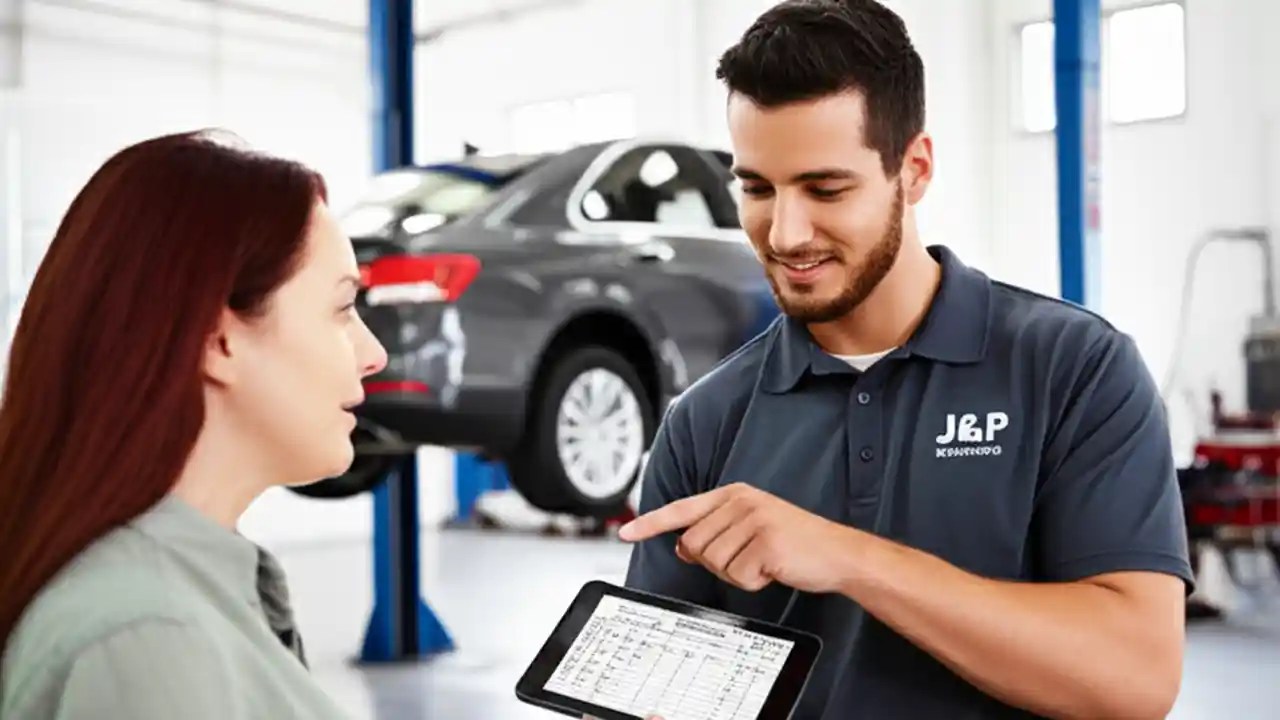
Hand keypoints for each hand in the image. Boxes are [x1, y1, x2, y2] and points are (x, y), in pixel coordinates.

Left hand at [618, 483, 857, 593]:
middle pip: (694, 544)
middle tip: (749, 558)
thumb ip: (715, 532)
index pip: (682, 509)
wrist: (838, 553)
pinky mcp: (766, 543)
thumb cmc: (794, 543)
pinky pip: (737, 576)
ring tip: (764, 562)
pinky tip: (773, 570)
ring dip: (737, 573)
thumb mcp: (751, 530)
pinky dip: (753, 583)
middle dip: (716, 561)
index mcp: (734, 495)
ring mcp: (754, 521)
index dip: (650, 523)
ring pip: (713, 562)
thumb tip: (682, 544)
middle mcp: (741, 502)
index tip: (625, 533)